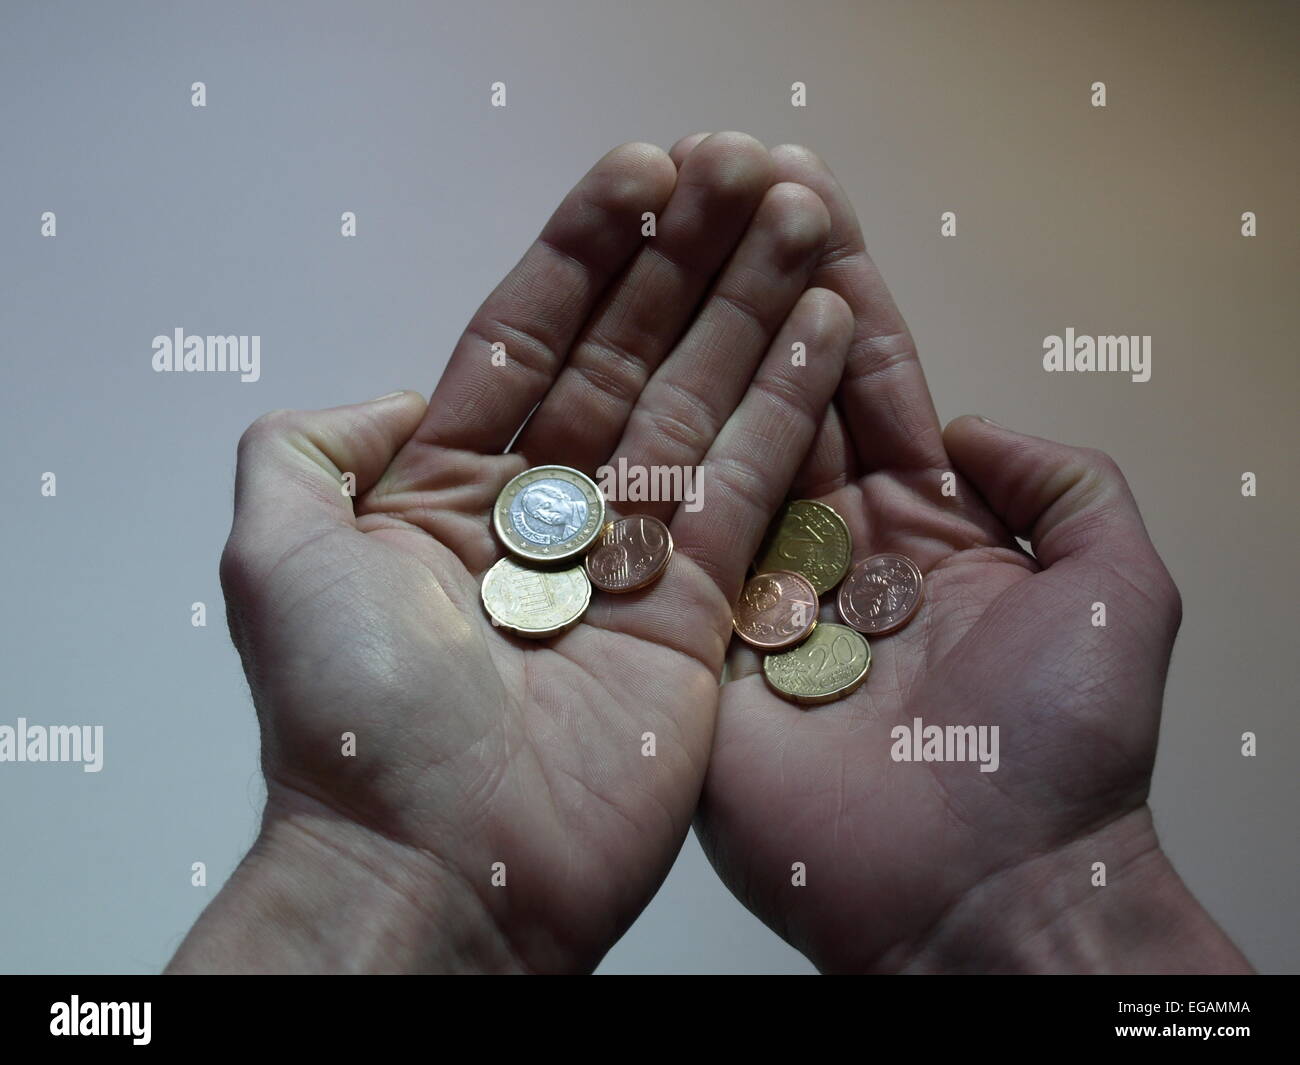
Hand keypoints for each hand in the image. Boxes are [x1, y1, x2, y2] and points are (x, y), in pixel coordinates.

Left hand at [169, 134, 853, 972]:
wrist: (437, 866)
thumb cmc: (351, 717)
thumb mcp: (276, 552)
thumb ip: (308, 448)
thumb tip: (390, 398)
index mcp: (446, 489)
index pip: (527, 341)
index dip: (582, 254)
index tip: (640, 173)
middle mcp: (543, 514)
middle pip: (626, 359)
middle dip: (683, 264)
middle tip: (744, 174)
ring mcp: (627, 560)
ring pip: (697, 408)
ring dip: (752, 311)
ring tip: (803, 219)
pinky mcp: (697, 613)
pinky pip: (749, 491)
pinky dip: (790, 407)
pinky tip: (827, 325)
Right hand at [685, 138, 1252, 973]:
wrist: (985, 894)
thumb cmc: (1063, 753)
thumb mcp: (1120, 591)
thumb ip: (1066, 489)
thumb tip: (973, 425)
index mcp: (929, 529)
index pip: (879, 383)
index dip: (846, 290)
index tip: (803, 200)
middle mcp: (836, 550)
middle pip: (789, 396)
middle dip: (754, 291)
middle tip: (714, 189)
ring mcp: (761, 595)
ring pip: (723, 450)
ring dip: (696, 346)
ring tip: (664, 242)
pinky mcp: (703, 650)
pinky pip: (678, 544)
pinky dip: (650, 462)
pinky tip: (621, 372)